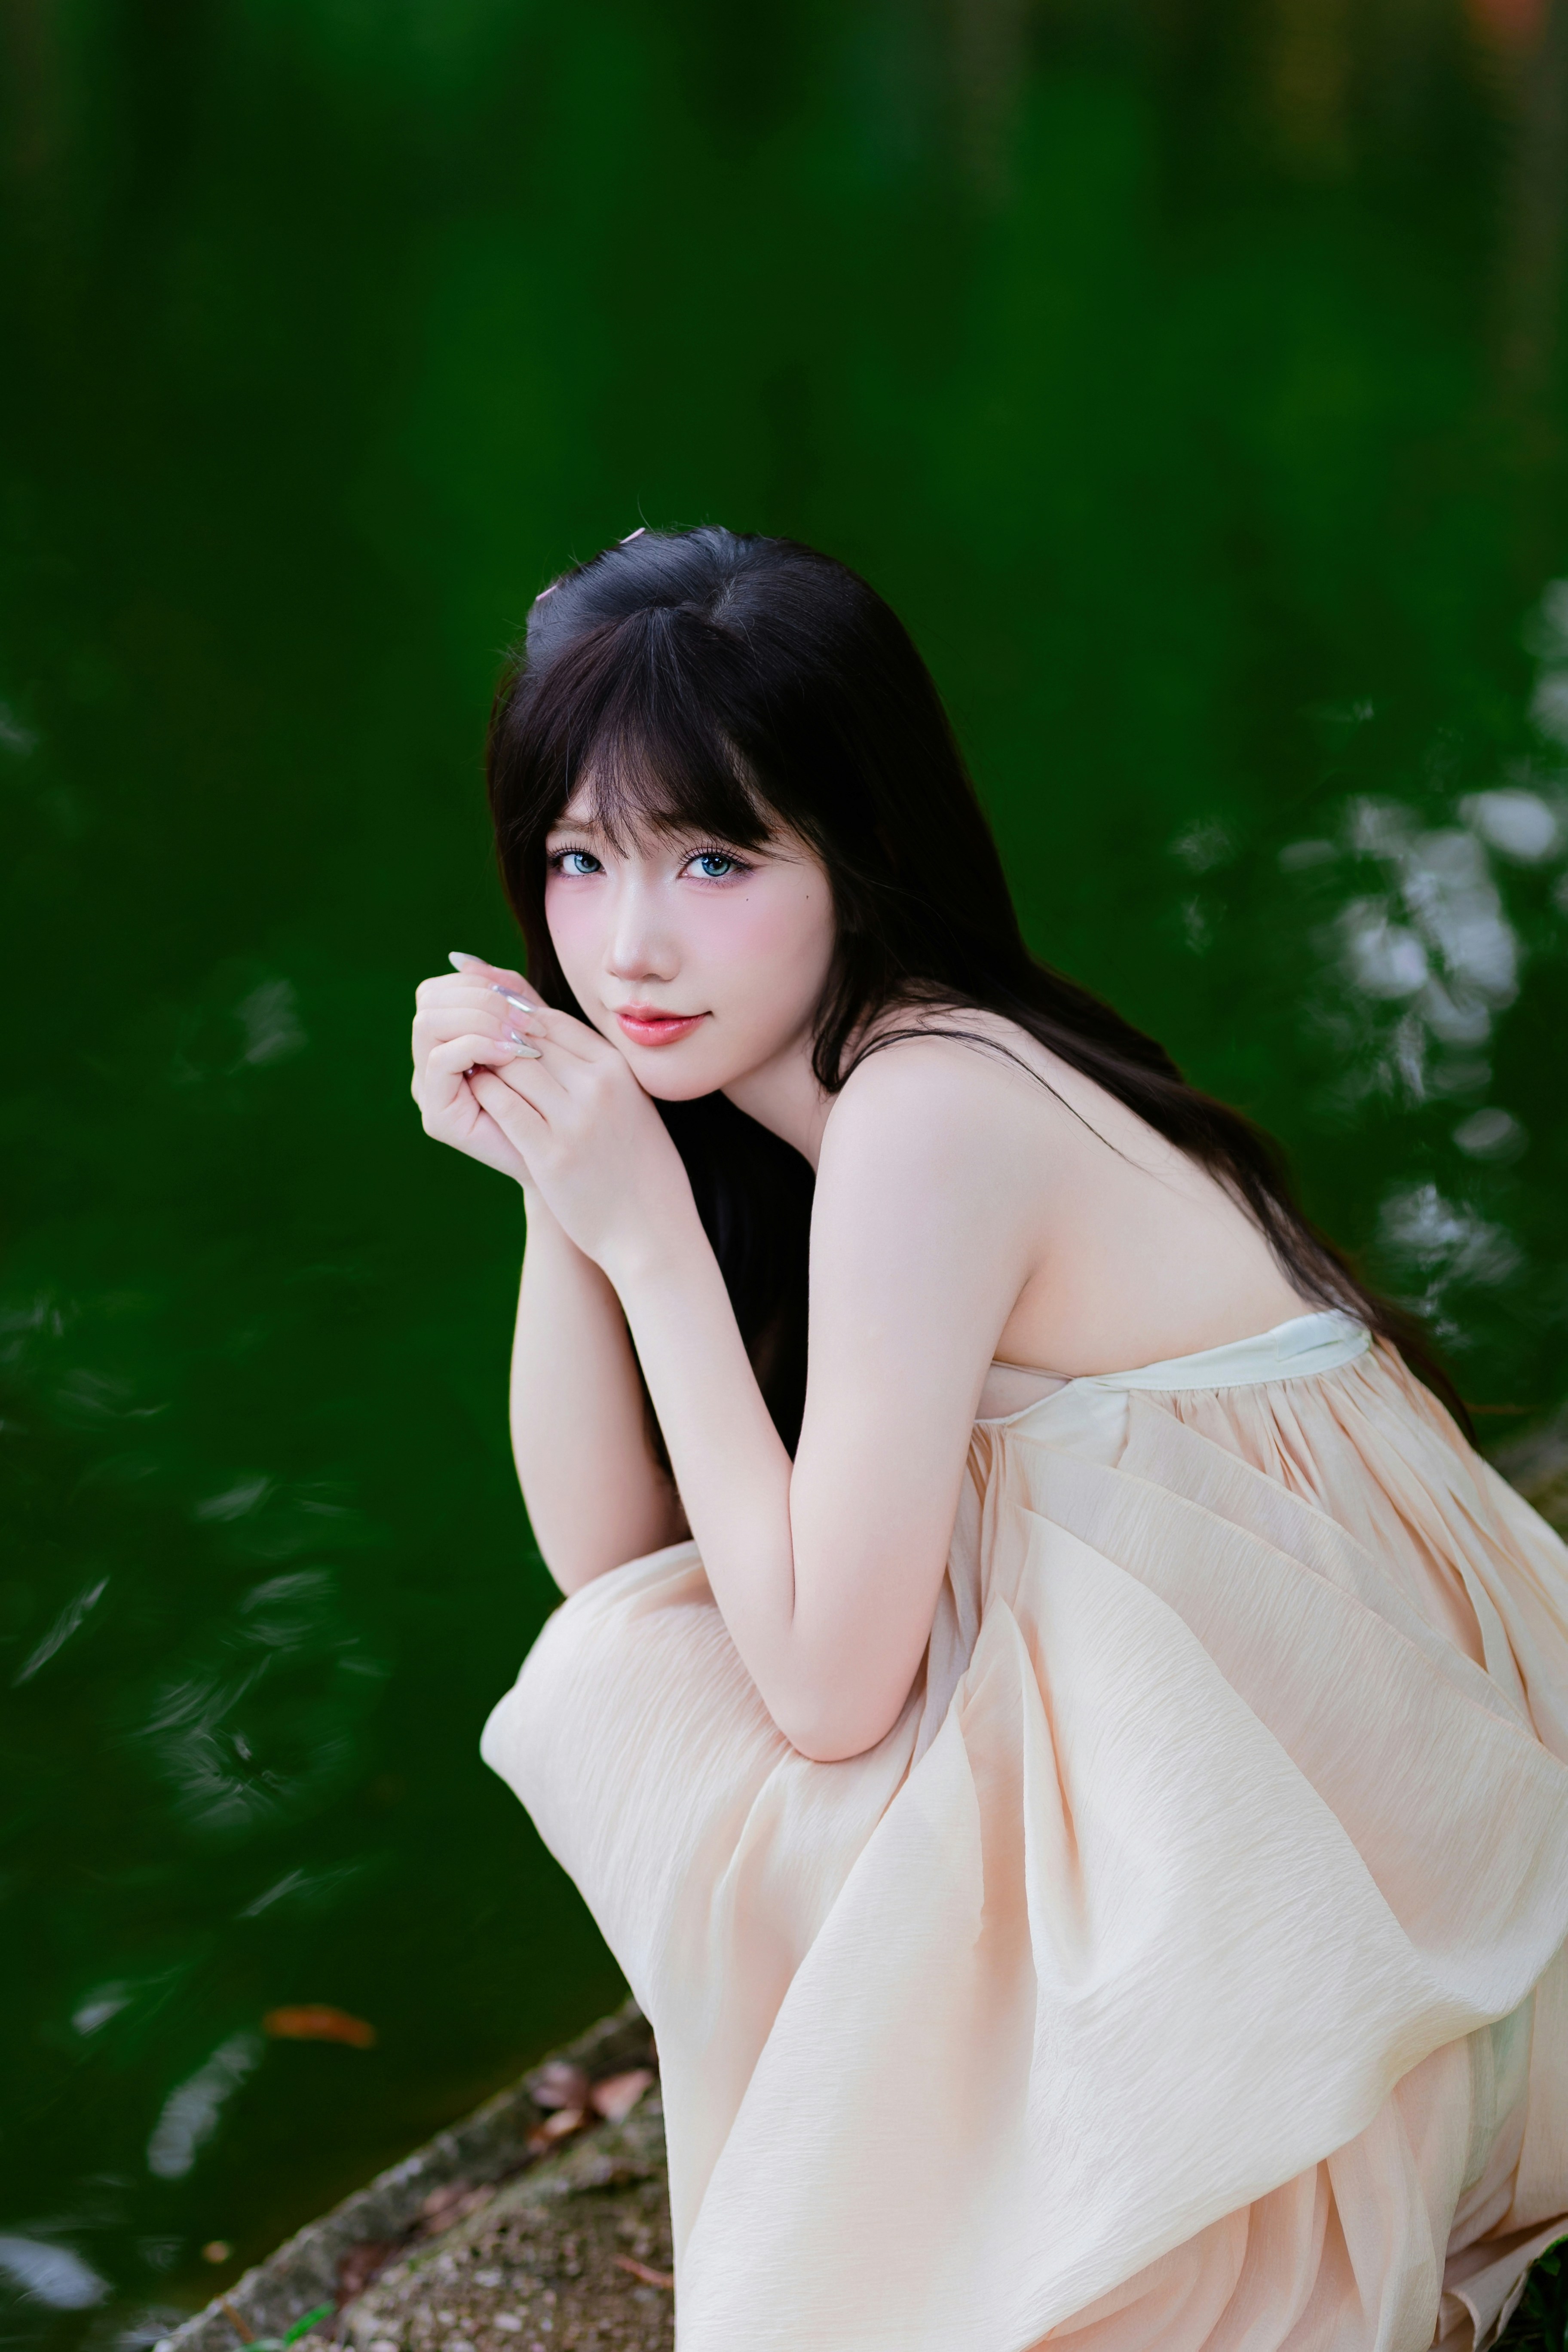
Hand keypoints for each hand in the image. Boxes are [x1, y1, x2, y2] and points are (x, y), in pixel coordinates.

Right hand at [411, 951, 548, 1187]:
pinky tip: (513, 1053)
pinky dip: (477, 1045)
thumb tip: (462, 957)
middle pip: (429, 1000)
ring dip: (479, 1018)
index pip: (440, 989)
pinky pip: (440, 1060)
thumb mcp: (534, 1036)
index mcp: (449, 1041)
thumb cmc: (558, 1097)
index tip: (524, 1001)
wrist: (573, 1163)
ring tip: (521, 1034)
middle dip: (480, 998)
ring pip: (429, 1024)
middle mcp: (431, 1064)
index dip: (477, 982)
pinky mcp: (437, 1117)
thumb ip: (508, 998)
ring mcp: (429, 1090)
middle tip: (526, 1017)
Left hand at [467, 1003, 697, 1278]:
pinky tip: (476, 1098)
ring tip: (472, 1070)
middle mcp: (599, 1087)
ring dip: (487, 1065)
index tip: (501, 1034)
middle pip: (529, 1040)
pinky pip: (505, 1107)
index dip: (520, 1024)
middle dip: (497, 1042)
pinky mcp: (551, 1154)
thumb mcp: (633, 1105)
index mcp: (619, 1070)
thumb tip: (553, 1039)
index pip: (555, 1022)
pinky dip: (485, 1095)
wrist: (652, 1231)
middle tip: (474, 1048)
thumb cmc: (641, 1169)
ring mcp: (575, 1120)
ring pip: (512, 1067)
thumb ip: (600, 1072)